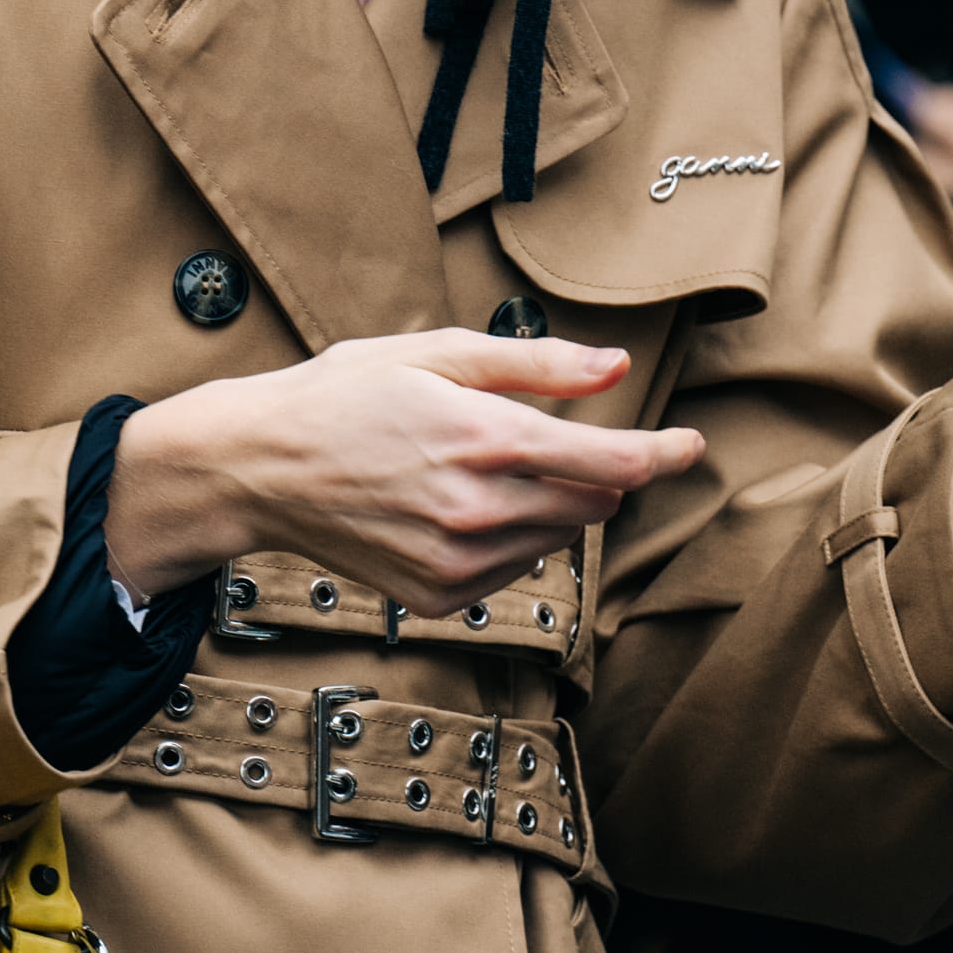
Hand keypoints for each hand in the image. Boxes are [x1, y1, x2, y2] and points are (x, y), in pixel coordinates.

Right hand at [105, 330, 705, 613]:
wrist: (261, 470)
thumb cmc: (344, 396)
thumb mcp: (436, 354)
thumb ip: (536, 366)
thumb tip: (616, 369)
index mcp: (485, 440)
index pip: (613, 463)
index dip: (663, 454)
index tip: (692, 445)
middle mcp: (478, 511)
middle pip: (594, 504)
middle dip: (598, 472)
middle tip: (553, 439)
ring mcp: (459, 564)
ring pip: (558, 539)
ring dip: (552, 505)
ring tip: (484, 467)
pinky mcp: (441, 598)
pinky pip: (514, 570)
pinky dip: (511, 538)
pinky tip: (458, 507)